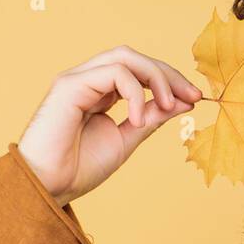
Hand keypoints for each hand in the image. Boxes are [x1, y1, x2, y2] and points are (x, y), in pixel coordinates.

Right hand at [17, 45, 202, 205]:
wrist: (47, 187)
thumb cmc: (78, 168)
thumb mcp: (126, 140)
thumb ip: (151, 119)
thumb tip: (182, 102)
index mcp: (100, 92)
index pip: (139, 72)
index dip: (169, 81)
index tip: (195, 99)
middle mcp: (87, 80)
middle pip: (134, 57)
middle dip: (168, 73)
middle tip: (193, 95)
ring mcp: (77, 79)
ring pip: (125, 57)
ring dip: (156, 77)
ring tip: (170, 105)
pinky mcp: (69, 85)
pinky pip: (114, 73)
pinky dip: (135, 92)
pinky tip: (138, 119)